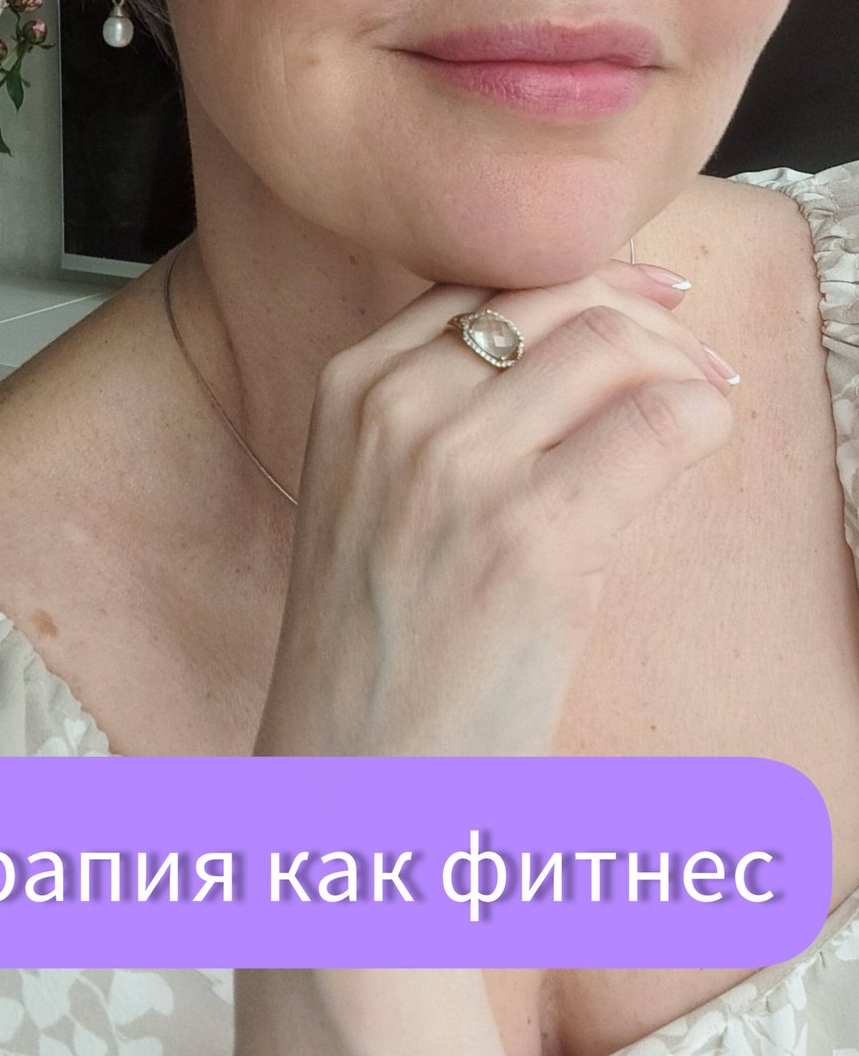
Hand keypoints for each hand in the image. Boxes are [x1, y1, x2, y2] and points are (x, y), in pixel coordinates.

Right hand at [255, 260, 735, 757]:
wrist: (349, 779)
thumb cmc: (379, 644)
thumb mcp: (371, 492)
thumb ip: (440, 407)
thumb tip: (578, 334)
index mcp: (350, 386)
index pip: (489, 276)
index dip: (586, 278)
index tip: (649, 304)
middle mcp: (396, 409)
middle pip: (559, 297)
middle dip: (649, 318)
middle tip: (698, 364)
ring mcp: (459, 470)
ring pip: (615, 344)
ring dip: (685, 366)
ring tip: (706, 405)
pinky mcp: (532, 539)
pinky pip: (659, 422)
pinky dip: (704, 416)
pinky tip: (702, 443)